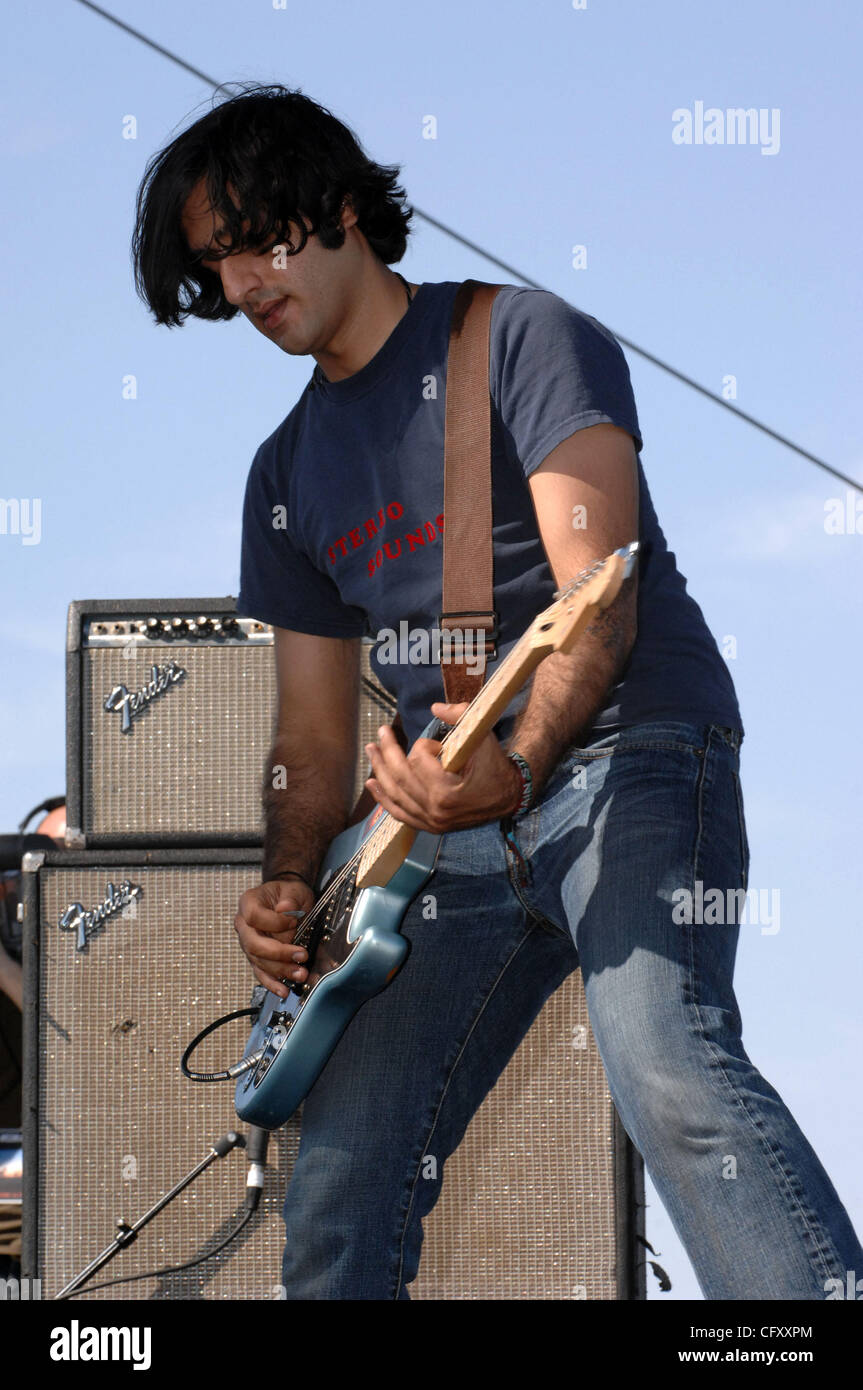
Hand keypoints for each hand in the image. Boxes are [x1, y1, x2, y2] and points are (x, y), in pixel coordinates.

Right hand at [234, 877, 315, 999]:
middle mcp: (243, 925)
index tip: (294, 921)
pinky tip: (283, 990)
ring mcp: (248, 943)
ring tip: (300, 973)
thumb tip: (286, 909)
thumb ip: (291, 898)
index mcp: (248, 903)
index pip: (254, 916)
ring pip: (258, 962)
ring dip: (280, 971)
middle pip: (253, 944)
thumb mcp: (294, 889)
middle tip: (301, 955)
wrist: (287, 900)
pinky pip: (261, 973)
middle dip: (278, 954)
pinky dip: (272, 983)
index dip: (274, 922)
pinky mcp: (257, 957)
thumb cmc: (288, 894)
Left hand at [364, 701, 521, 833]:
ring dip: (380, 770)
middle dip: (388, 751)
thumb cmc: (494, 766)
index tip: (441, 745)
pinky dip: (384, 797)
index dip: (426, 746)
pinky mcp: (429, 827)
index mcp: (446, 792)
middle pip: (400, 777)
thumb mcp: (481, 737)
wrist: (508, 796)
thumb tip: (435, 707)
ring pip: (395, 794)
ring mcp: (430, 822)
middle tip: (382, 732)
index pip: (419, 761)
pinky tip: (372, 782)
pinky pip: (399, 812)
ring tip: (371, 750)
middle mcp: (435, 811)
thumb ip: (460, 717)